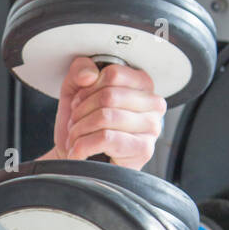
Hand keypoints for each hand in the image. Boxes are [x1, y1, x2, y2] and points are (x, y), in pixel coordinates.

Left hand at [52, 57, 166, 169]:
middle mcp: (153, 103)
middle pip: (108, 96)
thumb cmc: (84, 125)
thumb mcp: (75, 90)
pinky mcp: (144, 149)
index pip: (113, 74)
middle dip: (81, 112)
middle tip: (74, 123)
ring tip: (75, 138)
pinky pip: (107, 138)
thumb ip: (79, 70)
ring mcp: (152, 127)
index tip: (79, 102)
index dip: (87, 89)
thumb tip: (90, 75)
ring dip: (79, 130)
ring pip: (106, 117)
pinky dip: (83, 146)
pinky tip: (79, 151)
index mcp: (141, 83)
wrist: (79, 159)